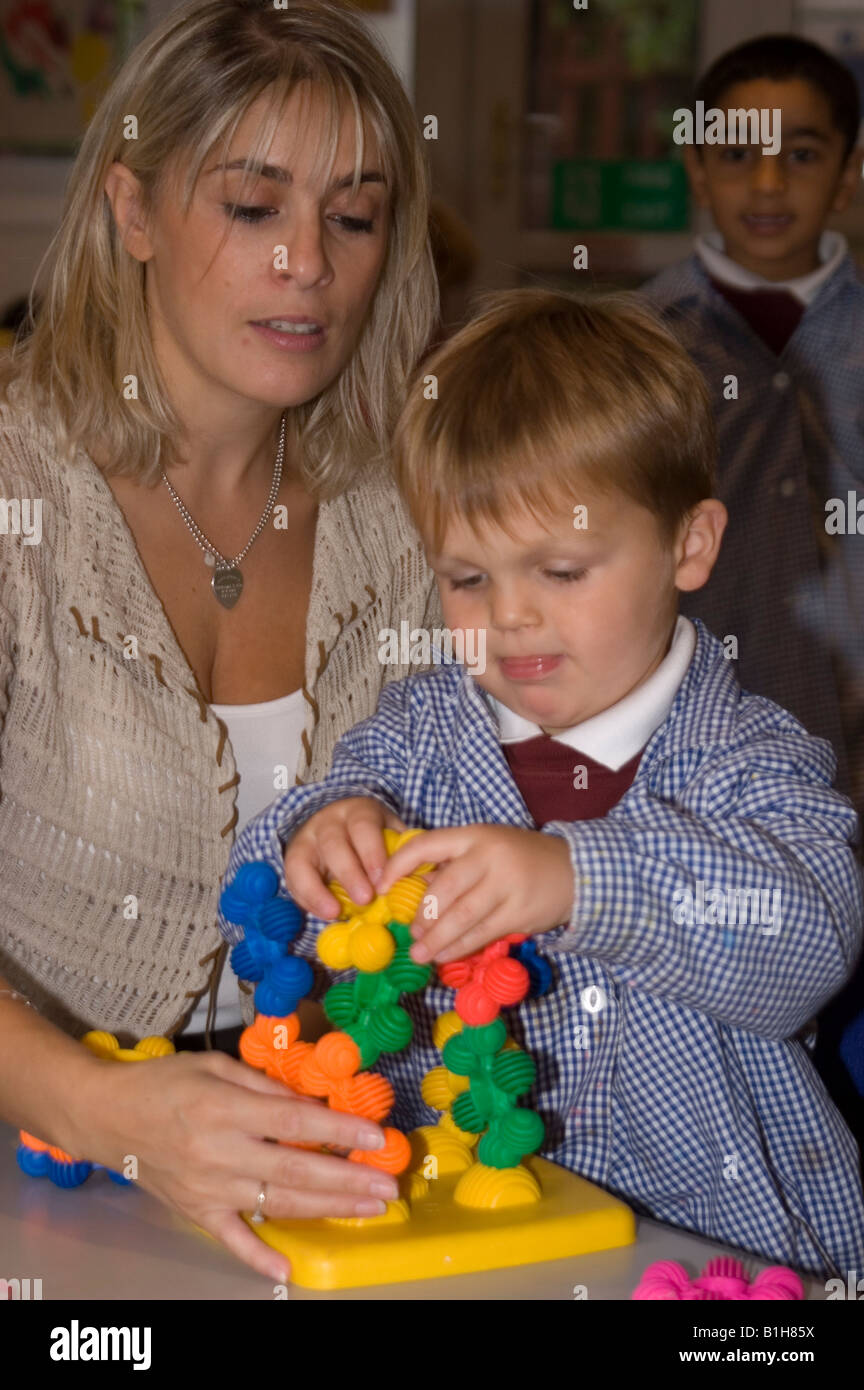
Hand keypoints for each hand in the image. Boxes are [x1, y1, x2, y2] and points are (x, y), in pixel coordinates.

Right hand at [72, 1050, 400, 1282]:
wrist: (107, 1116)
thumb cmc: (164, 1083)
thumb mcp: (215, 1065)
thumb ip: (264, 1084)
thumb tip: (310, 1103)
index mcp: (226, 1108)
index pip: (294, 1123)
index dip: (339, 1132)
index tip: (376, 1138)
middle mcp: (220, 1152)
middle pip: (295, 1170)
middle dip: (347, 1179)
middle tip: (388, 1185)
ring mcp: (208, 1187)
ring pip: (276, 1203)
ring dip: (328, 1208)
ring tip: (369, 1207)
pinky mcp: (196, 1211)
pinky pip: (231, 1238)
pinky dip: (257, 1258)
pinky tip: (288, 1272)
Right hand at [283, 797, 407, 919]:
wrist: (340, 825)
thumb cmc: (373, 838)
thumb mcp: (390, 835)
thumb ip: (402, 853)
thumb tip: (424, 879)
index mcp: (359, 812)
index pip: (364, 827)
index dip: (372, 853)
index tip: (382, 879)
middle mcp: (329, 822)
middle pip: (334, 844)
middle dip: (349, 873)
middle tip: (365, 899)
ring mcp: (308, 839)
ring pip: (305, 860)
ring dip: (320, 890)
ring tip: (335, 912)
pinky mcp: (294, 858)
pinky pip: (293, 878)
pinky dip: (307, 898)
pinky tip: (324, 913)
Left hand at [376, 825, 574, 962]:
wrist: (573, 871)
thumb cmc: (519, 859)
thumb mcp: (486, 848)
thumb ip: (453, 864)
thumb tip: (414, 890)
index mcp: (473, 835)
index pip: (426, 845)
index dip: (398, 865)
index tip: (380, 886)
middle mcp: (488, 856)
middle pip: (444, 889)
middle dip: (421, 915)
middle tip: (409, 933)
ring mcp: (506, 884)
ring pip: (461, 916)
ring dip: (436, 939)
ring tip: (420, 954)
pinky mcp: (519, 911)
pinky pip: (482, 933)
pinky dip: (460, 947)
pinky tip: (445, 956)